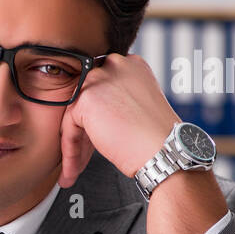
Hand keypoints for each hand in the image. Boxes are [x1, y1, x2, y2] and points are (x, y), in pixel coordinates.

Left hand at [58, 53, 180, 186]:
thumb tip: (97, 110)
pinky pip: (69, 127)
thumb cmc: (157, 136)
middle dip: (83, 130)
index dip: (97, 116)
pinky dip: (70, 150)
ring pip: (75, 114)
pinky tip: (73, 169)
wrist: (165, 149)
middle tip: (81, 156)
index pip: (102, 88)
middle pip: (86, 100)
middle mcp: (116, 65)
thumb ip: (118, 99)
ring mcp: (100, 79)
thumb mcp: (140, 105)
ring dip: (75, 143)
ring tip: (76, 167)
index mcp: (131, 65)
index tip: (94, 137)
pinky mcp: (86, 98)